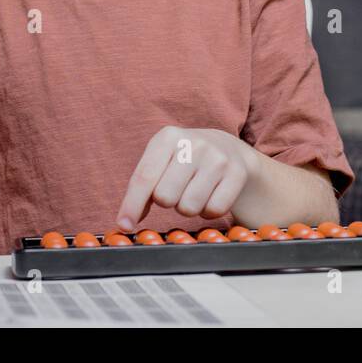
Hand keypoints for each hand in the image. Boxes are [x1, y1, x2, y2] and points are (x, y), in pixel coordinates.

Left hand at [116, 127, 256, 231]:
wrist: (228, 149)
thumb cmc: (185, 160)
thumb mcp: (160, 161)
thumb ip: (142, 188)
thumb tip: (126, 221)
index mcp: (168, 137)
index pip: (144, 177)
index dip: (131, 205)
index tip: (124, 225)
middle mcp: (194, 144)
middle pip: (165, 197)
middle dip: (168, 201)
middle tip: (177, 189)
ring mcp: (218, 158)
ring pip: (189, 207)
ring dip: (188, 207)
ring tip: (194, 190)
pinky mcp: (237, 173)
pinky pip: (214, 211)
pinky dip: (209, 211)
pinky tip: (211, 195)